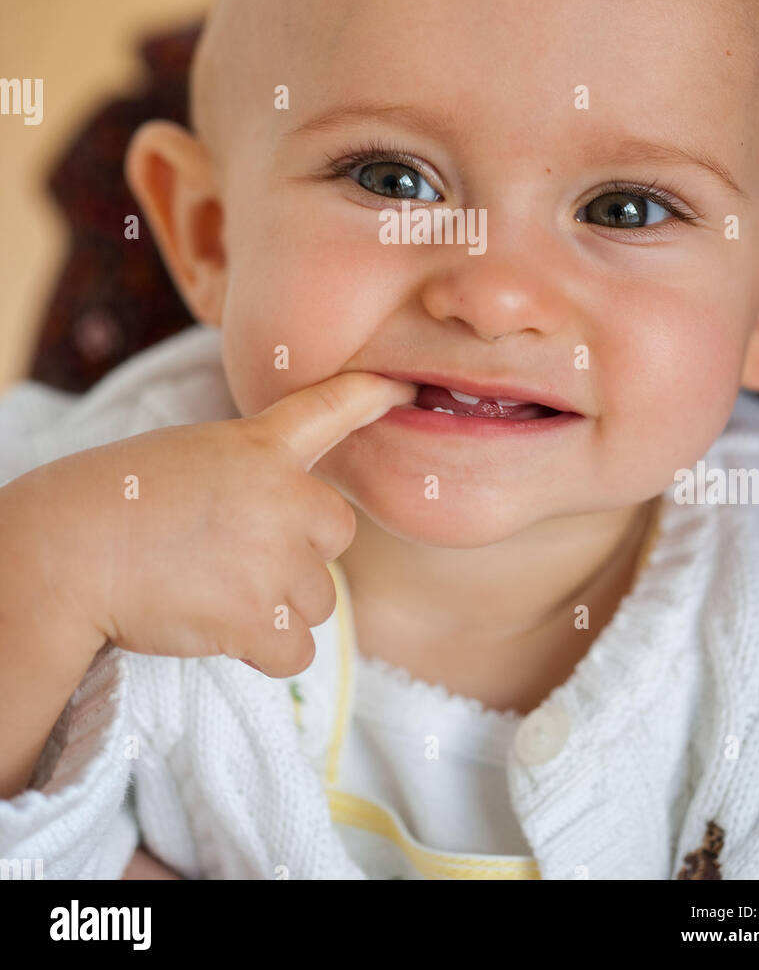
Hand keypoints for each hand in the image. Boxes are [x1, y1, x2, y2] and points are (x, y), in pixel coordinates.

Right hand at [60, 372, 414, 675]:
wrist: (70, 550)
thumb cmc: (113, 501)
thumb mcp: (190, 458)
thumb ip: (249, 479)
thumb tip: (283, 533)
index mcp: (261, 446)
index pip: (331, 408)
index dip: (373, 395)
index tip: (403, 389)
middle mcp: (285, 496)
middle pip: (336, 535)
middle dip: (299, 554)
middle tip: (234, 558)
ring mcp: (277, 558)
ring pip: (318, 600)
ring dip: (278, 606)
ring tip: (212, 591)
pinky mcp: (261, 618)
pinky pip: (298, 652)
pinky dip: (266, 653)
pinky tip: (220, 630)